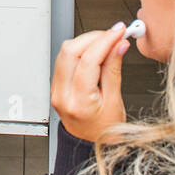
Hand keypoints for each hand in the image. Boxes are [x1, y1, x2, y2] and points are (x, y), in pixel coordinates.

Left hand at [50, 22, 129, 142]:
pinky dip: (80, 51)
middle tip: (113, 34)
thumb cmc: (105, 129)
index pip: (88, 60)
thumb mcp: (115, 101)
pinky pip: (64, 60)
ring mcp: (56, 90)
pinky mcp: (56, 86)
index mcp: (78, 102)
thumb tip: (118, 45)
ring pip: (65, 52)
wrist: (91, 143)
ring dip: (86, 41)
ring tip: (107, 43)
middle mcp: (62, 95)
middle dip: (94, 37)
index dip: (105, 41)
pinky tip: (95, 52)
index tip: (119, 31)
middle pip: (71, 51)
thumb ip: (114, 70)